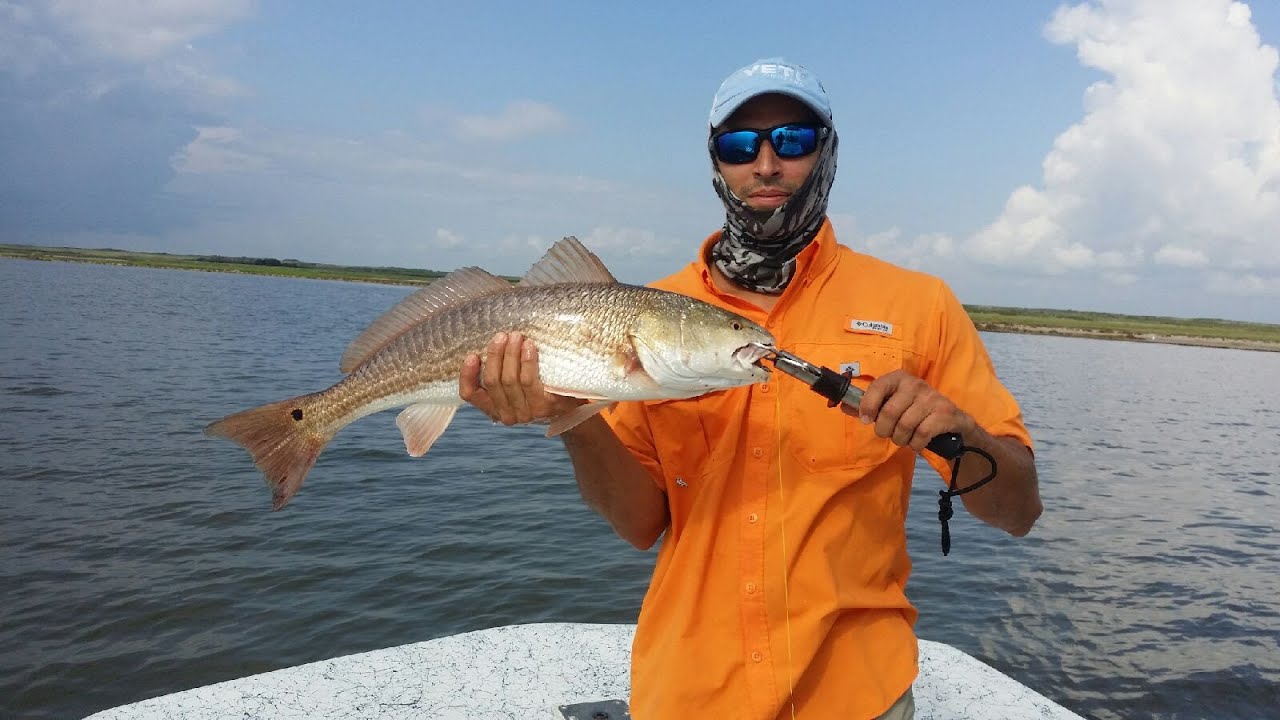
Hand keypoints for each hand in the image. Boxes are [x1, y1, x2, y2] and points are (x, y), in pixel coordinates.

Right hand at [458, 331, 584, 424]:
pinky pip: (529, 380)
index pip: (471, 394)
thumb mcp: (516, 387)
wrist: (572, 408)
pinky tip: (529, 346)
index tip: (472, 355)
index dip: (467, 375)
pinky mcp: (543, 406)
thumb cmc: (539, 390)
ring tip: (515, 336)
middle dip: (495, 355)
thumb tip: (493, 343)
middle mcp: (507, 415)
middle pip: (492, 381)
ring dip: (510, 354)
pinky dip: (526, 360)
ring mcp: (525, 412)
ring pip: (509, 379)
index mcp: (494, 409)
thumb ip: (501, 372)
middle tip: (501, 336)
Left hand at [845, 370, 976, 452]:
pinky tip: (916, 442)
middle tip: (888, 434)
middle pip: (889, 412)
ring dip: (900, 439)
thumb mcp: (892, 405)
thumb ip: (869, 406)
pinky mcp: (945, 413)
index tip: (865, 420)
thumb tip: (843, 406)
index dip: (868, 405)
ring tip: (903, 439)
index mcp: (899, 378)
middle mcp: (916, 384)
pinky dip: (915, 444)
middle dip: (884, 430)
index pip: (878, 386)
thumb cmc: (915, 413)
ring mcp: (932, 397)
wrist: (953, 422)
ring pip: (905, 425)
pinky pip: (922, 433)